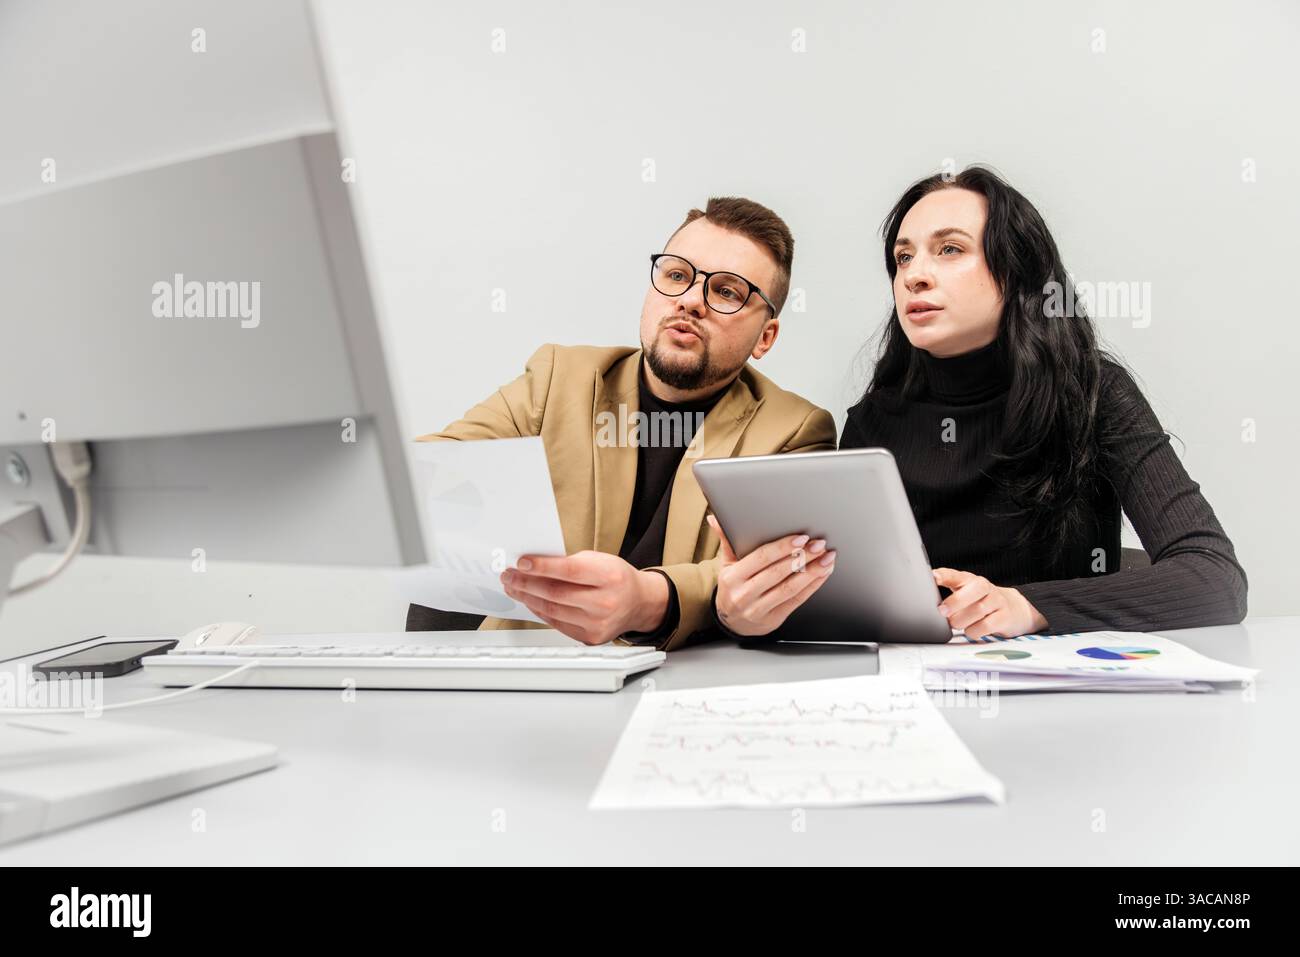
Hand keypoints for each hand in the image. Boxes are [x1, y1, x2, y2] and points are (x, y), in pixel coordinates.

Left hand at [500, 551, 668, 644]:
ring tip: (514, 587)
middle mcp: (605, 602)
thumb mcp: (600, 560)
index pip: (569, 571)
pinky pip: (557, 623)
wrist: (638, 603)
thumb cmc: (617, 578)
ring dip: (528, 597)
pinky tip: (530, 600)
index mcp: (610, 577)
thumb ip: (570, 563)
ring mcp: (598, 624)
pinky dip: (540, 611)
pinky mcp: (590, 638)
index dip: (542, 567)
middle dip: (526, 583)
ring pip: (552, 611)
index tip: (521, 562)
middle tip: (509, 575)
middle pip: (555, 594)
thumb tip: (534, 565)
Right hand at [708, 514, 835, 636]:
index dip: (783, 547)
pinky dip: (812, 586)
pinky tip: (822, 574)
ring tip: (827, 559)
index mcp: (732, 577)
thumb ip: (727, 541)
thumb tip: (716, 519)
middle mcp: (744, 594)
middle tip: (819, 545)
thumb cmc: (733, 588)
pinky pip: (797, 600)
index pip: (761, 558)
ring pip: (790, 588)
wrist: (731, 622)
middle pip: (778, 572)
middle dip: (802, 557)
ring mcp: (759, 609)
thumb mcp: (726, 565)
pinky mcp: (774, 619)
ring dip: (812, 572)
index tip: (801, 538)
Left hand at [932, 567, 1047, 639]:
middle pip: (973, 589)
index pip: (955, 575)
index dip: (944, 575)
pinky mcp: (1004, 617)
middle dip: (956, 601)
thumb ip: (947, 594)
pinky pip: (987, 625)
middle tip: (942, 611)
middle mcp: (985, 587)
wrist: (1014, 608)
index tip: (933, 577)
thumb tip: (926, 601)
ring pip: (979, 609)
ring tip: (955, 624)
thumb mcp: (964, 592)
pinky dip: (974, 631)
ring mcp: (997, 601)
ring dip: (962, 620)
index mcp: (969, 580)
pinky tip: (970, 631)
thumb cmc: (980, 601)